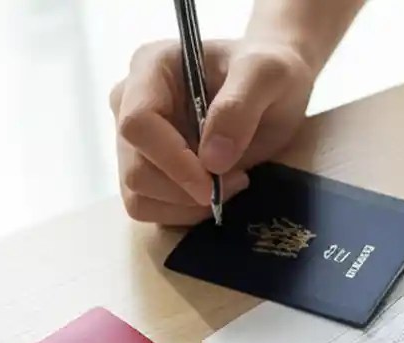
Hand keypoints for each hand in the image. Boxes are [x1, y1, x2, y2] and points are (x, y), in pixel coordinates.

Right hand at [109, 39, 316, 224]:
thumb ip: (239, 109)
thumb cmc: (270, 73)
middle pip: (136, 168)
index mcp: (150, 68)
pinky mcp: (147, 167)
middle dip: (187, 190)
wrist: (274, 87)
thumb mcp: (268, 76)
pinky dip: (183, 213)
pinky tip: (217, 192)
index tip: (212, 186)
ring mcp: (134, 139)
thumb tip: (212, 161)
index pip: (137, 125)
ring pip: (138, 196)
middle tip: (238, 180)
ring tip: (232, 183)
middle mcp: (129, 102)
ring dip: (186, 206)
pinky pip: (149, 207)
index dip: (172, 161)